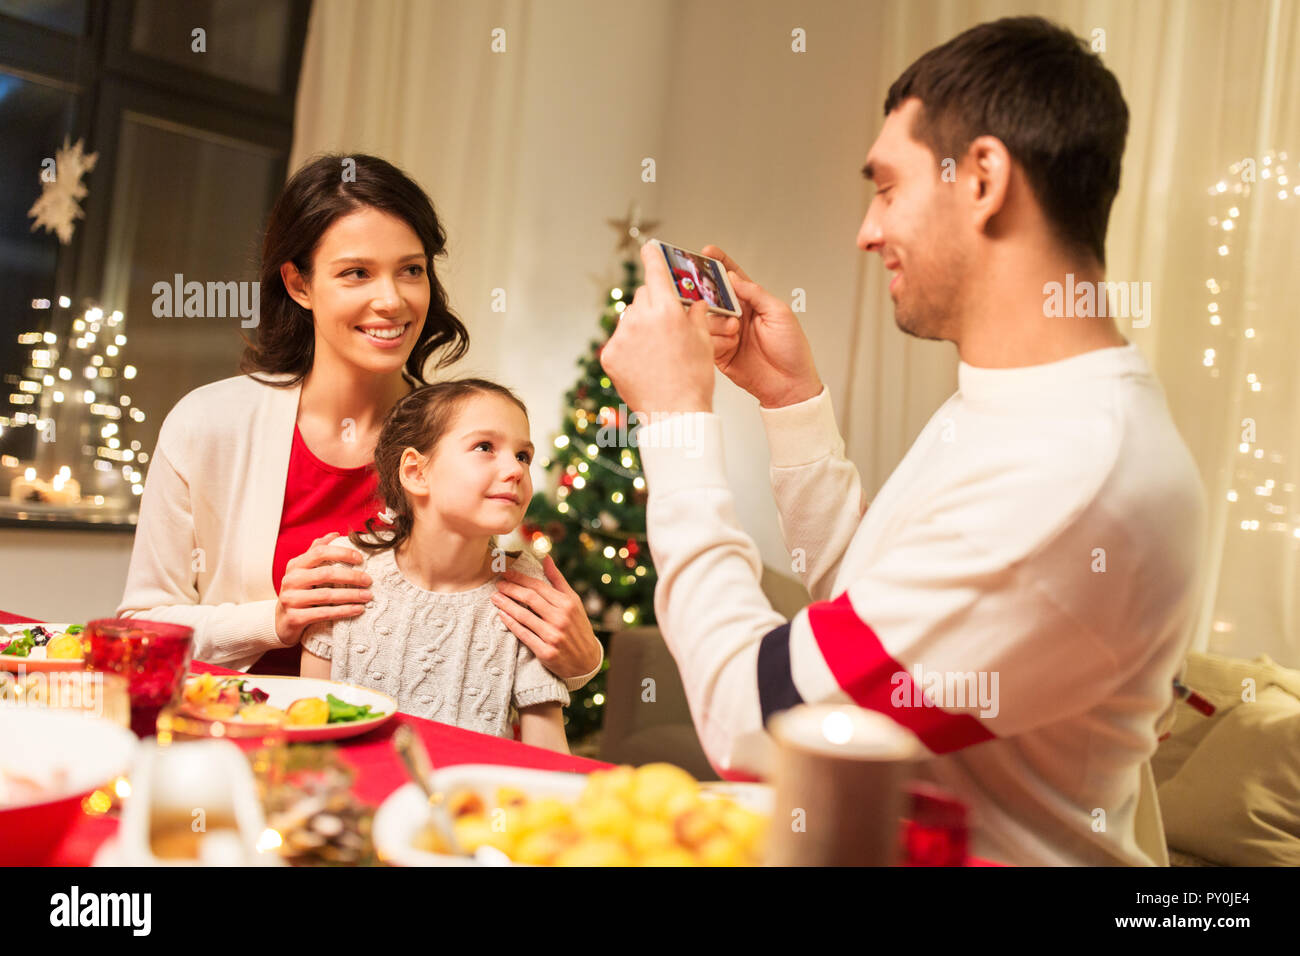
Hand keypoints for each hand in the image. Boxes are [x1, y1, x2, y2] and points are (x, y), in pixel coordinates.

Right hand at [274, 532, 372, 644]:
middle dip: (351, 576)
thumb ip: (317, 551)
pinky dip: (344, 611)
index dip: (342, 553)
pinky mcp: (294, 618)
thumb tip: (335, 534)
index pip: (320, 552)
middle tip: (369, 580)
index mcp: (296, 565)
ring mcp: (291, 599)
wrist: (282, 622)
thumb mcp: (304, 570)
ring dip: (351, 595)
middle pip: (326, 574)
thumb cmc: (299, 593)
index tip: (361, 559)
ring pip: (326, 595)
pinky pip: (323, 613)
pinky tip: (358, 609)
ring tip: (368, 596)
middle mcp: (291, 580)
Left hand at [491, 555, 601, 679]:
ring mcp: (553, 636)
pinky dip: (511, 624)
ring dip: (506, 605)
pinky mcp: (546, 652)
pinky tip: (502, 615)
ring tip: (495, 597)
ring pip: (524, 616)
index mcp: (568, 604)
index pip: (539, 586)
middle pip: (530, 599)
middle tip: (498, 584)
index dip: (520, 578)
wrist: (587, 660)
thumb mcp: (574, 602)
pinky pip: (524, 635)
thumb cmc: (578, 627)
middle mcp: (561, 618)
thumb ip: (558, 580)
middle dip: (511, 589)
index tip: (507, 572)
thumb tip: (546, 558)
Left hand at [599, 241, 715, 415]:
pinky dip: (629, 346)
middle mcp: (639, 318)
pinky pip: (620, 340)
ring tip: (657, 351)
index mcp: (666, 310)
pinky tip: (644, 362)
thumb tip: (692, 301)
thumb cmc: (694, 378)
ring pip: (630, 318)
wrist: (675, 414)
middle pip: (643, 296)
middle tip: (667, 323)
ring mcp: (621, 337)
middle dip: (655, 303)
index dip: (653, 256)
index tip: (648, 247)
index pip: (655, 271)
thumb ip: (695, 313)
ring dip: (641, 325)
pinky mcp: (609, 355)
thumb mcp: (704, 340)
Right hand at [700, 244, 822, 408]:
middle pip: (712, 297)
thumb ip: (755, 293)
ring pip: (707, 319)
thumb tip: (733, 278)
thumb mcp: (780, 313)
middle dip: (711, 297)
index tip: (707, 252)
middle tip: (712, 300)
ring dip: (719, 324)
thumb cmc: (792, 349)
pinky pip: (707, 341)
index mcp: (753, 302)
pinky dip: (717, 342)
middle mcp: (737, 316)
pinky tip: (730, 347)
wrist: (789, 385)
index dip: (719, 263)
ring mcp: (726, 334)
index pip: (732, 277)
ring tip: (735, 333)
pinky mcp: (719, 353)